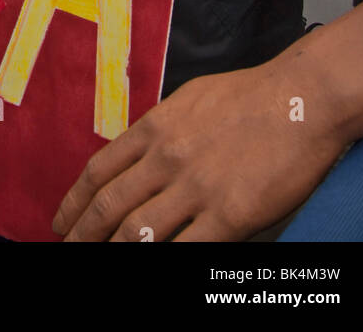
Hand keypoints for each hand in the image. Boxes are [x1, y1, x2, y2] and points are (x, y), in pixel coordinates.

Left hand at [52, 39, 344, 241]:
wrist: (300, 98)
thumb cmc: (251, 95)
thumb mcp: (190, 99)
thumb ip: (161, 127)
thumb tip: (139, 149)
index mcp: (156, 128)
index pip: (99, 171)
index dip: (75, 201)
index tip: (62, 220)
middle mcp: (167, 158)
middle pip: (109, 206)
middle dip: (83, 233)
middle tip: (69, 248)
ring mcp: (196, 188)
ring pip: (138, 233)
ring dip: (113, 252)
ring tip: (100, 262)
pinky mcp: (229, 215)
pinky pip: (184, 249)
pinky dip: (161, 260)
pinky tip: (150, 267)